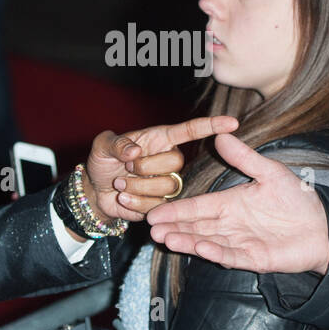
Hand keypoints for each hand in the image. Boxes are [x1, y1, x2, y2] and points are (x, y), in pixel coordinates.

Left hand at [81, 115, 238, 223]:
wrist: (97, 191)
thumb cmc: (103, 162)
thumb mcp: (102, 146)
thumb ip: (116, 143)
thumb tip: (134, 150)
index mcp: (160, 139)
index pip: (190, 131)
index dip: (210, 126)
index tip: (231, 123)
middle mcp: (169, 161)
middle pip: (176, 163)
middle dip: (146, 167)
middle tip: (126, 168)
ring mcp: (168, 184)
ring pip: (167, 186)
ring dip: (137, 186)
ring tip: (120, 184)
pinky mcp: (164, 206)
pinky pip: (157, 206)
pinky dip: (134, 202)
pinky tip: (124, 197)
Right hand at [146, 133, 328, 275]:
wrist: (323, 226)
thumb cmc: (297, 199)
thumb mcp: (270, 173)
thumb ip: (244, 158)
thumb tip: (221, 135)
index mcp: (230, 204)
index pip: (197, 207)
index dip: (177, 209)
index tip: (154, 211)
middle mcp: (230, 225)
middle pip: (196, 226)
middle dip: (173, 227)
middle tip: (151, 228)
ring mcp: (240, 243)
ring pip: (207, 242)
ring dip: (187, 241)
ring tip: (166, 239)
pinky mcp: (254, 258)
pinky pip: (230, 255)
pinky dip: (216, 252)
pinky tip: (200, 248)